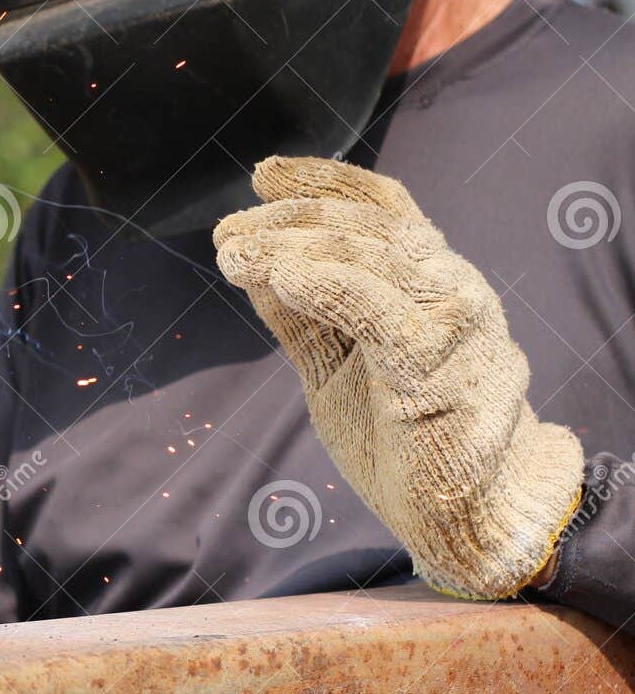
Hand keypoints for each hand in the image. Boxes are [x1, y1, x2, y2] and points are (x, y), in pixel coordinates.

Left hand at [214, 157, 582, 598]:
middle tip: (227, 233)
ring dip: (295, 247)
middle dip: (290, 221)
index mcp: (429, 283)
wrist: (465, 517)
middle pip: (370, 226)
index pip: (383, 208)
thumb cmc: (403, 440)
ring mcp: (456, 326)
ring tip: (235, 252)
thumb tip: (252, 264)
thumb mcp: (335, 367)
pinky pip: (385, 313)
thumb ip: (303, 316)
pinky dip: (331, 284)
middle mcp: (452, 289)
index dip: (325, 183)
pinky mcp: (442, 373)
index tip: (263, 176)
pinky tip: (281, 276)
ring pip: (376, 258)